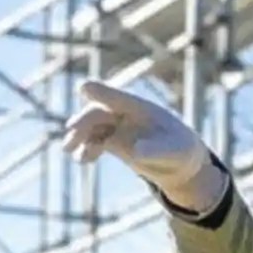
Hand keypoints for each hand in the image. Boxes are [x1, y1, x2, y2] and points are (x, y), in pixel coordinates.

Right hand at [62, 80, 224, 211]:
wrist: (181, 165)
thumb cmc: (182, 152)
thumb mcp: (175, 152)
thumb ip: (157, 149)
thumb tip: (136, 150)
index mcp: (144, 110)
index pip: (120, 98)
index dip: (102, 92)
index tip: (83, 87)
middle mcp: (128, 115)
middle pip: (100, 112)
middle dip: (84, 121)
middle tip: (71, 133)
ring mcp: (119, 127)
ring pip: (93, 126)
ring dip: (80, 136)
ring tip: (70, 151)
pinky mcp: (114, 141)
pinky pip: (94, 141)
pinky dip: (86, 148)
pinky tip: (84, 159)